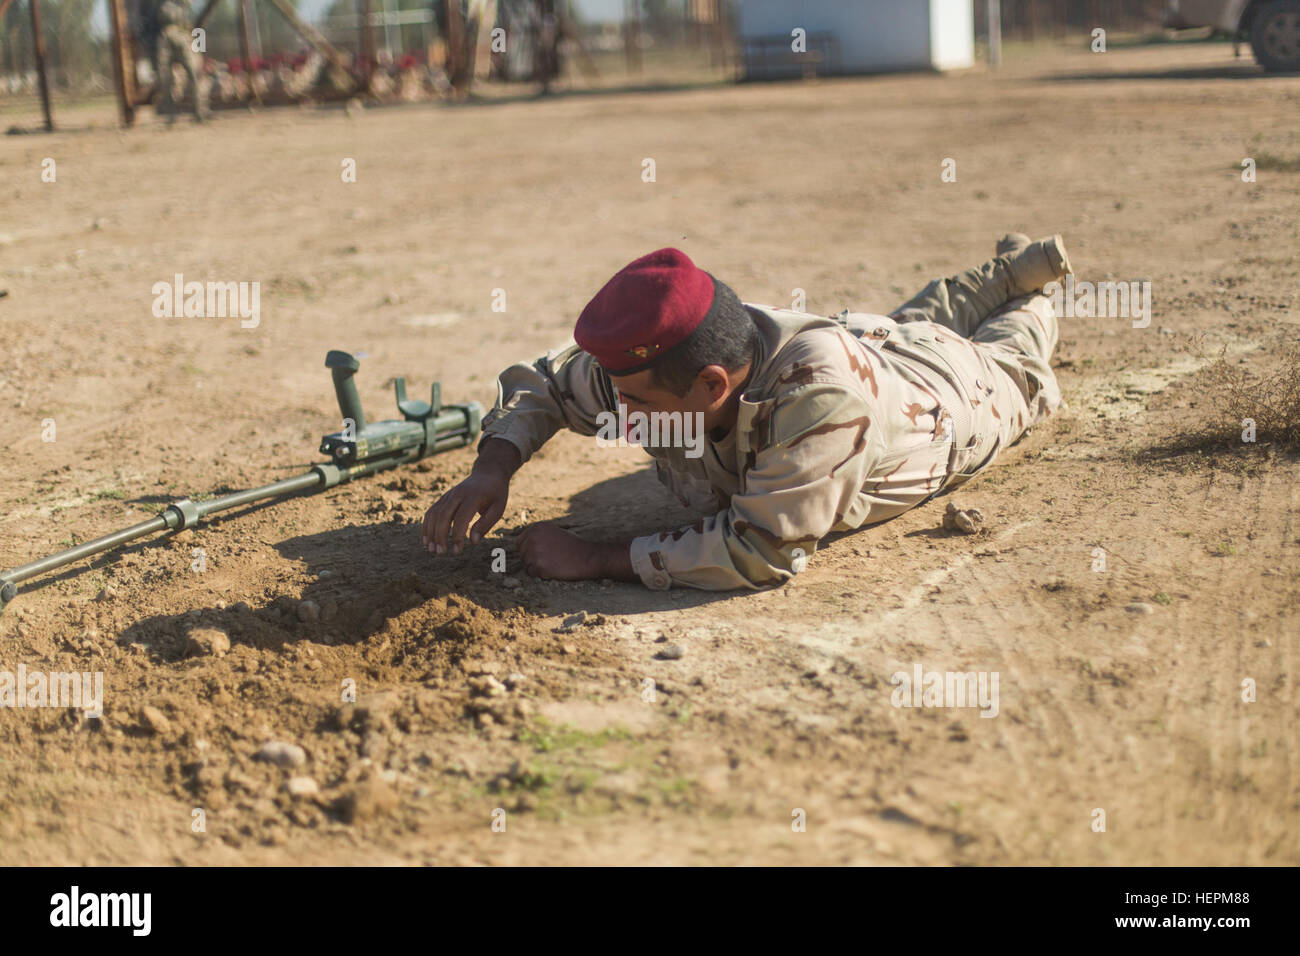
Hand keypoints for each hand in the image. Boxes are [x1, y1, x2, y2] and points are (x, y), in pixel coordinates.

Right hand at [422, 440, 518, 554]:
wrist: (487, 473)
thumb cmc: (495, 494)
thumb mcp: (498, 508)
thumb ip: (485, 524)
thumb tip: (472, 542)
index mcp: (473, 497)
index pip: (461, 518)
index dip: (457, 535)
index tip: (457, 551)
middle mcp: (457, 494)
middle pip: (443, 516)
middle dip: (440, 536)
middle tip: (440, 553)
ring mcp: (448, 495)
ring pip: (434, 514)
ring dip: (430, 532)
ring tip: (431, 550)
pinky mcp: (443, 498)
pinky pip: (431, 511)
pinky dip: (427, 526)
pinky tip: (426, 540)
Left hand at [517, 523, 636, 581]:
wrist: (588, 556)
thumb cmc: (572, 546)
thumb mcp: (554, 533)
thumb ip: (537, 536)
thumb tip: (520, 544)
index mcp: (536, 527)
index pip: (519, 542)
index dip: (529, 550)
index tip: (543, 553)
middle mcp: (533, 537)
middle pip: (522, 554)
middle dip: (532, 559)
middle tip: (551, 559)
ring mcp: (535, 551)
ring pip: (526, 565)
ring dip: (537, 567)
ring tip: (554, 563)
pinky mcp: (539, 565)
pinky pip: (532, 573)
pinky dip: (542, 574)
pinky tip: (555, 569)